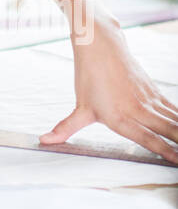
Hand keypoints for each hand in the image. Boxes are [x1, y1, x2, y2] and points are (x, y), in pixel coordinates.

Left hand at [39, 8, 177, 163]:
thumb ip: (65, 128)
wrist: (101, 45)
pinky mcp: (154, 91)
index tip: (177, 162)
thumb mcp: (79, 107)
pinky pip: (173, 108)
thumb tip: (43, 141)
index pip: (146, 139)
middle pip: (167, 130)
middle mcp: (137, 109)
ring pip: (173, 119)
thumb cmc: (89, 77)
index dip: (165, 152)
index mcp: (119, 117)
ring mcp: (148, 99)